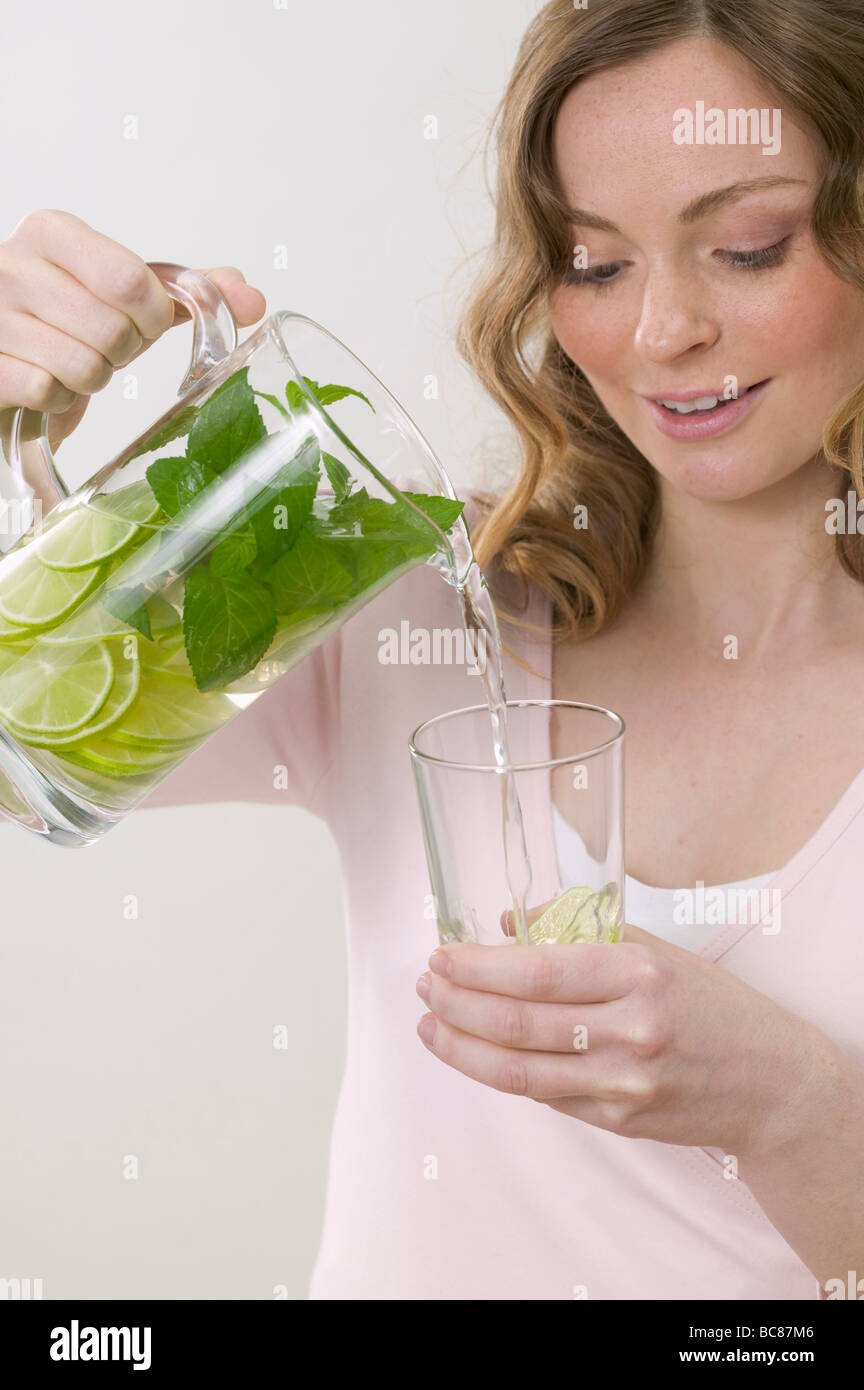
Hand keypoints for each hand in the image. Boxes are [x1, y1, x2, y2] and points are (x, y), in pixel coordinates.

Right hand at [0, 208, 266, 449]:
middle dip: (121, 353)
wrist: (10, 362)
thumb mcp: (129, 301)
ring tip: (72, 364)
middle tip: (103, 349)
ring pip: (82, 366)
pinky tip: (46, 384)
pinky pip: (46, 391)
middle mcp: (11, 263)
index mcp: (52, 233)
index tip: (144, 323)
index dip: (153, 316)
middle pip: (113, 329)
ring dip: (90, 379)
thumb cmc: (72, 326)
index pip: (132, 281)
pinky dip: (57, 400)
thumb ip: (189, 293)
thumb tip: (253, 298)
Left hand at [416, 922, 823, 1160]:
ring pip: (518, 1072)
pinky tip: (476, 1051)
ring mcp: (621, 1084)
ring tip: (430, 1023)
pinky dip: (501, 1073)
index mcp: (638, 974)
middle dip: (456, 1004)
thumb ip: (582, 933)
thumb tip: (509, 926)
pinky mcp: (615, 1120)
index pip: (537, 971)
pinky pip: (543, 1096)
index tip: (442, 955)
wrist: (768, 1083)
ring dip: (461, 1047)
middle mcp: (628, 1031)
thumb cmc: (710, 1005)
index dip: (478, 966)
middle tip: (426, 984)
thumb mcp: (657, 949)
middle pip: (516, 1024)